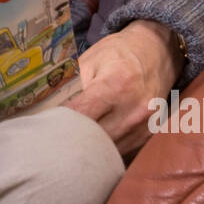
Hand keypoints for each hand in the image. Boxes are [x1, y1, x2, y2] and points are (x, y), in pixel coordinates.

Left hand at [62, 19, 183, 147]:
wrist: (156, 51)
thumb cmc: (118, 54)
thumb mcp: (90, 61)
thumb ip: (73, 88)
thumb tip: (51, 116)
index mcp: (115, 85)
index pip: (80, 117)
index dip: (60, 124)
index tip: (47, 127)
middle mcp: (134, 109)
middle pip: (93, 140)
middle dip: (71, 141)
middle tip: (55, 139)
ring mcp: (145, 125)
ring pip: (107, 152)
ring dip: (88, 150)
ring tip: (72, 143)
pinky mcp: (149, 135)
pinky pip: (121, 152)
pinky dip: (105, 151)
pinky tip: (93, 143)